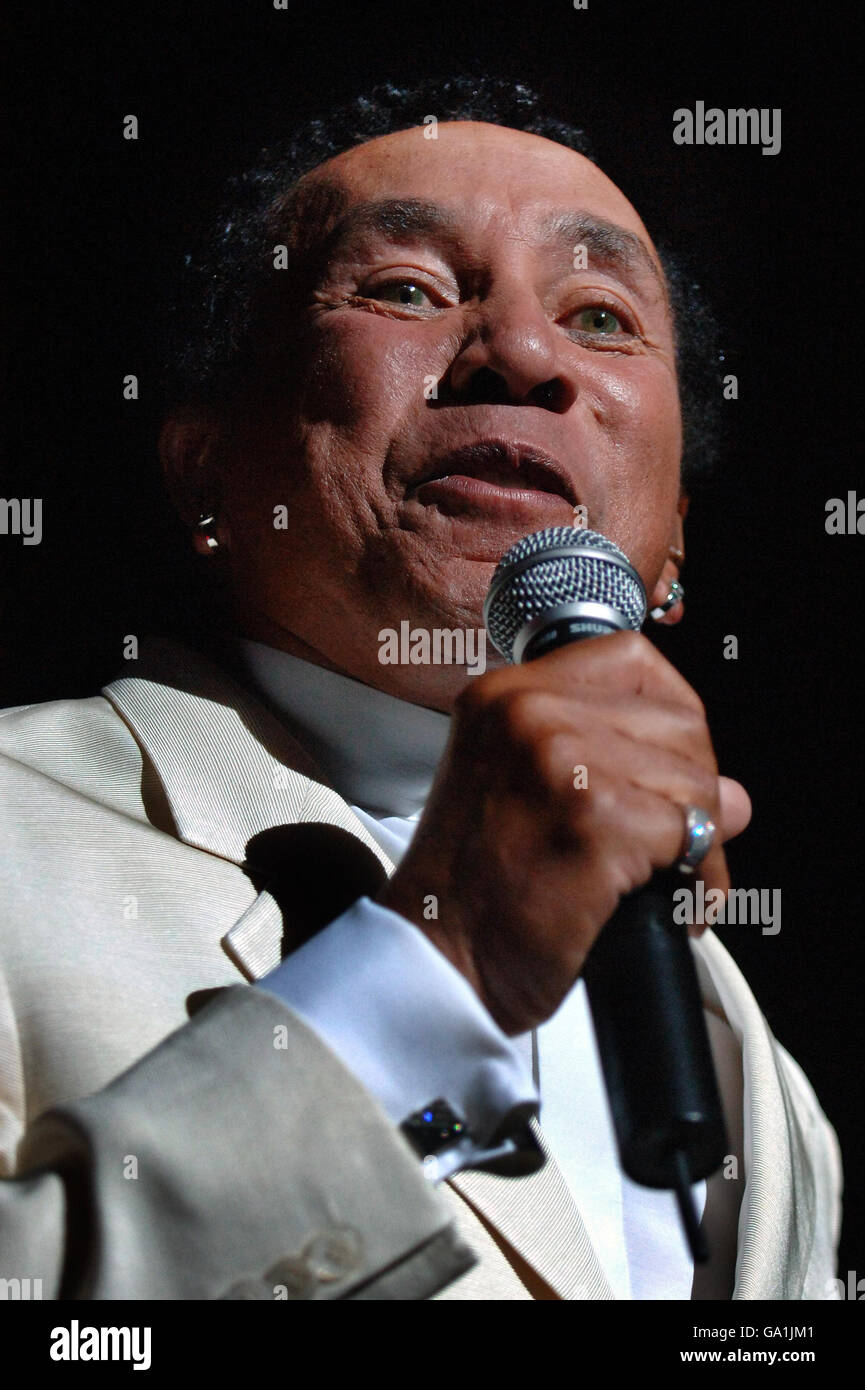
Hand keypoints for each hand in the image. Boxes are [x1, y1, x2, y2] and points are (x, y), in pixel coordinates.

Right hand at [375, 631, 750, 1035]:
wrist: (437, 961)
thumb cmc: (475, 888)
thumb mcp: (513, 783)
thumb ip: (604, 758)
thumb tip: (728, 793)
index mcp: (504, 693)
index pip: (633, 661)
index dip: (673, 715)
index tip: (673, 765)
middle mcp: (529, 711)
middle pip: (680, 723)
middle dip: (696, 790)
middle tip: (677, 842)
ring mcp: (561, 761)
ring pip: (696, 782)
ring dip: (704, 843)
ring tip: (671, 882)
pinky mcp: (594, 821)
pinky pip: (694, 835)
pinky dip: (696, 880)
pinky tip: (669, 905)